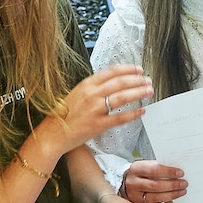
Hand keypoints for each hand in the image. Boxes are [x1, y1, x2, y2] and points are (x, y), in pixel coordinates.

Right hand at [36, 64, 150, 154]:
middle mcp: (91, 94)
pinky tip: (142, 111)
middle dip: (137, 80)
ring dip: (138, 92)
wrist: (53, 133)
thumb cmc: (63, 115)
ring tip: (148, 91)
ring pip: (122, 97)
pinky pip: (120, 117)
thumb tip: (111, 83)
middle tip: (148, 80)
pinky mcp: (98, 124)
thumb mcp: (76, 94)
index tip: (138, 69)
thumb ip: (92, 88)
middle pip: (120, 82)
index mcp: (86, 85)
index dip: (127, 69)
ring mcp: (95, 109)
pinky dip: (133, 113)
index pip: (111, 72)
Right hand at [121, 160, 186, 202]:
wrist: (126, 181)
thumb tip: (177, 172)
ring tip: (180, 192)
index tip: (180, 173)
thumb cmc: (140, 172)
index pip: (154, 169)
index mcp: (136, 169)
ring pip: (154, 198)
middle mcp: (133, 182)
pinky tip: (170, 201)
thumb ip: (160, 167)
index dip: (169, 172)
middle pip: (155, 185)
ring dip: (171, 195)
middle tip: (183, 184)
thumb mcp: (147, 165)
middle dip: (172, 185)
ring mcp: (134, 195)